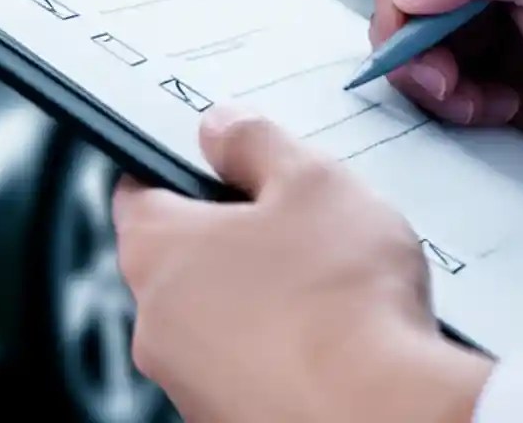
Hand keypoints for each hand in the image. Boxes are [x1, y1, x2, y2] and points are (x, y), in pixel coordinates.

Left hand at [113, 106, 492, 422]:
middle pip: (181, 259)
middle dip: (232, 240)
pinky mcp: (225, 422)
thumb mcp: (311, 181)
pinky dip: (278, 356)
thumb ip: (256, 142)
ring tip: (327, 293)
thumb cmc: (344, 302)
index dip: (179, 168)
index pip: (138, 189)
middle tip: (294, 227)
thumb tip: (222, 128)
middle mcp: (154, 322)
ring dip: (256, 302)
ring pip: (214, 321)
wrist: (385, 417)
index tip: (213, 162)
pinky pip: (244, 372)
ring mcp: (186, 382)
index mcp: (156, 248)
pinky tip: (332, 347)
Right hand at [374, 0, 522, 183]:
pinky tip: (491, 104)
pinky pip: (416, 74)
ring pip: (397, 32)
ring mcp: (469, 13)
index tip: (442, 10)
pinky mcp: (465, 62)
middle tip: (448, 68)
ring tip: (474, 95)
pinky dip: (445, 99)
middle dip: (412, 32)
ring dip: (428, 74)